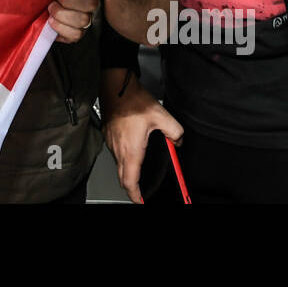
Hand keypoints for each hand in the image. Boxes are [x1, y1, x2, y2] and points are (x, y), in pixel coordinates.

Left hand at [47, 0, 97, 43]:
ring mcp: (86, 19)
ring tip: (50, 8)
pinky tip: (51, 21)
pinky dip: (61, 27)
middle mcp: (91, 3)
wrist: (40, 7)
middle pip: (91, 3)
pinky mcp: (79, 33)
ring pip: (83, 19)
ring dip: (62, 14)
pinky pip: (76, 34)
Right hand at [102, 76, 183, 203]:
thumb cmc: (132, 100)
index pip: (130, 181)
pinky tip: (133, 151)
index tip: (140, 200)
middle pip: (123, 177)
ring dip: (128, 172)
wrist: (115, 86)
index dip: (135, 194)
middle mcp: (119, 149)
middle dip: (132, 187)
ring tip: (138, 172)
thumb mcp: (161, 115)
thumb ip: (175, 131)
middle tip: (140, 192)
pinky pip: (116, 153)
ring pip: (118, 165)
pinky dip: (124, 159)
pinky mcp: (109, 134)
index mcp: (131, 150)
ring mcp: (112, 142)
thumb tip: (178, 140)